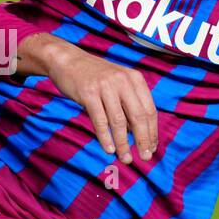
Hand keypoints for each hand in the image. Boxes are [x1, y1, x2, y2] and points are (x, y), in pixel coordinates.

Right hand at [15, 33, 157, 164]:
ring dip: (124, 143)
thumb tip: (139, 133)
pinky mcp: (88, 93)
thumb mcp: (117, 83)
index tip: (152, 148)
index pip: (149, 110)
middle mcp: (123, 81)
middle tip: (145, 157)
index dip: (152, 132)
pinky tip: (109, 150)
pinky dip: (106, 138)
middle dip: (143, 140)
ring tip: (126, 159)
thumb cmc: (94, 76)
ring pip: (119, 122)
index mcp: (135, 79)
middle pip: (138, 117)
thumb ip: (129, 103)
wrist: (67, 60)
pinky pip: (100, 120)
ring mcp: (105, 86)